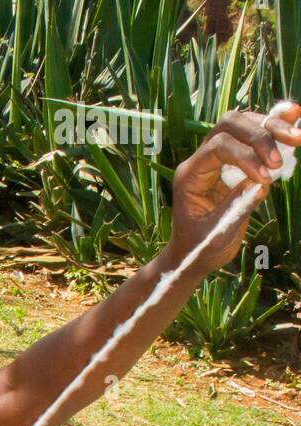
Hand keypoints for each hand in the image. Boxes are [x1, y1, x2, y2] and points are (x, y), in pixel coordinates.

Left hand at [168, 102, 300, 273]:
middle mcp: (201, 160)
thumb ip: (237, 205)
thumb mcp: (217, 233)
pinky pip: (253, 135)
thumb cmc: (199, 247)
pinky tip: (295, 115)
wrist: (193, 255)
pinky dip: (274, 125)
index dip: (245, 156)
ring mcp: (218, 157)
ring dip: (272, 127)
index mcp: (190, 176)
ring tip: (296, 137)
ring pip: (243, 124)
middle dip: (259, 135)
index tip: (265, 177)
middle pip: (230, 126)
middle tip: (280, 159)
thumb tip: (262, 182)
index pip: (218, 147)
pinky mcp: (234, 159)